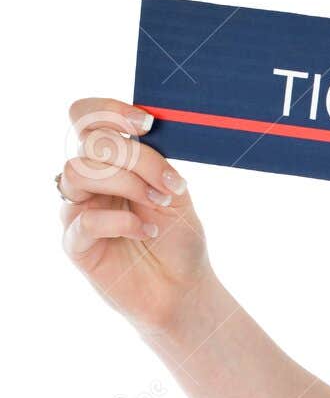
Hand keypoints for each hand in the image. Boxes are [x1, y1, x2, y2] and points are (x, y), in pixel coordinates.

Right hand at [58, 97, 214, 336]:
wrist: (184, 287)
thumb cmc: (179, 237)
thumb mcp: (175, 190)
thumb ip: (156, 159)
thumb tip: (147, 125)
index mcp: (112, 161)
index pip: (86, 117)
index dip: (109, 111)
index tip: (146, 124)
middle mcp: (90, 181)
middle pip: (89, 142)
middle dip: (137, 158)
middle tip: (169, 185)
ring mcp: (79, 210)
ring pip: (78, 172)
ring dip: (126, 184)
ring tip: (158, 205)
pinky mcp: (75, 245)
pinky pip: (84, 220)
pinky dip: (122, 222)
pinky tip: (147, 231)